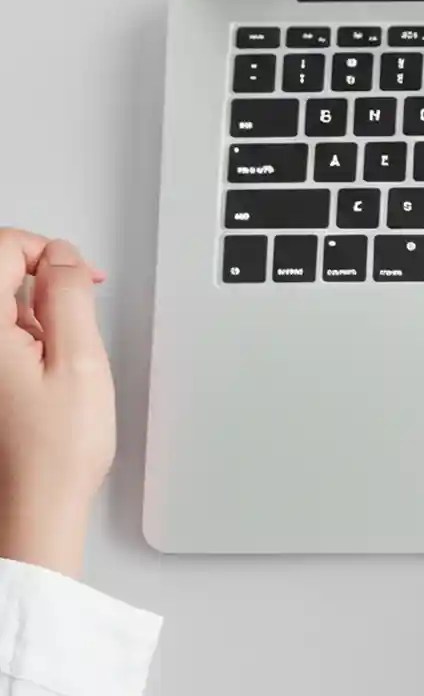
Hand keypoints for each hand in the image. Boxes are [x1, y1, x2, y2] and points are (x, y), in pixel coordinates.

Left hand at [0, 230, 111, 577]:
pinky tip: (43, 376)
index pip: (3, 248)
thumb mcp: (81, 361)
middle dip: (41, 284)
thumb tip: (63, 257)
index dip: (48, 253)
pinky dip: (23, 342)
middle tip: (75, 320)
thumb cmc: (54, 453)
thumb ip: (69, 295)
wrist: (33, 510)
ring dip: (33, 316)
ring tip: (59, 361)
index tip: (78, 279)